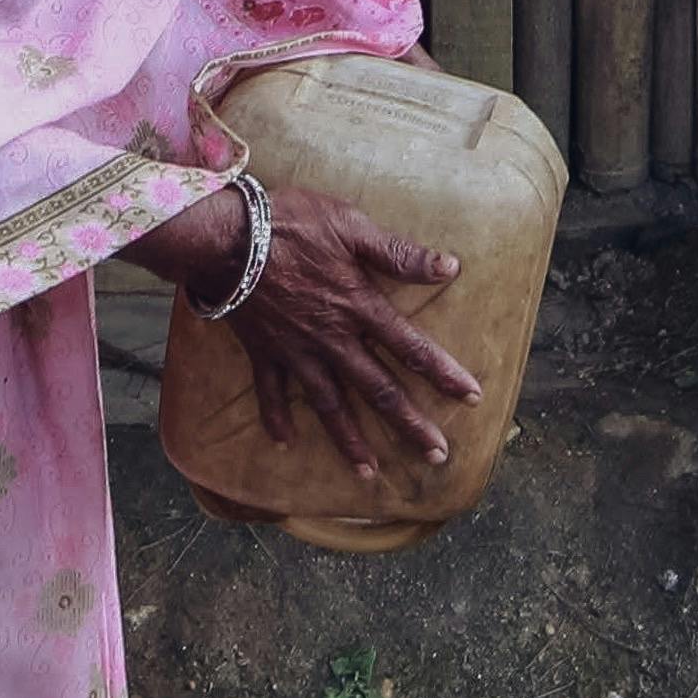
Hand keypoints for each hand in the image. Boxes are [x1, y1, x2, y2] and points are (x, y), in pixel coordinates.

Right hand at [127, 183, 481, 480]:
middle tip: (437, 456)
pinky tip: (284, 442)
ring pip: (329, 404)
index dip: (443, 372)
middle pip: (377, 389)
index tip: (471, 397)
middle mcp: (331, 339)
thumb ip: (398, 253)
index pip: (410, 347)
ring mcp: (296, 350)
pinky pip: (271, 392)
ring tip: (369, 473)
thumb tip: (450, 266)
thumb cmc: (290, 224)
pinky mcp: (263, 351)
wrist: (226, 238)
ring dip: (350, 440)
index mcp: (358, 306)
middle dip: (409, 424)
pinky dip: (276, 417)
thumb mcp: (351, 226)